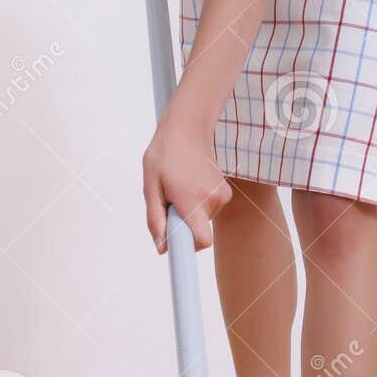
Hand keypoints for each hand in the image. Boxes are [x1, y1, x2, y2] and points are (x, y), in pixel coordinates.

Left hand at [142, 108, 231, 252]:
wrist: (187, 129)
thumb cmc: (165, 155)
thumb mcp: (150, 186)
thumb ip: (155, 219)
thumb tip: (162, 247)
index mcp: (192, 200)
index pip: (202, 240)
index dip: (188, 248)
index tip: (176, 246)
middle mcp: (212, 200)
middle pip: (198, 232)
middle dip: (182, 224)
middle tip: (170, 201)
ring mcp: (222, 196)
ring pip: (203, 221)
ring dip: (189, 213)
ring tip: (179, 189)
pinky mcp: (225, 193)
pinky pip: (209, 211)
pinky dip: (198, 205)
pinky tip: (190, 185)